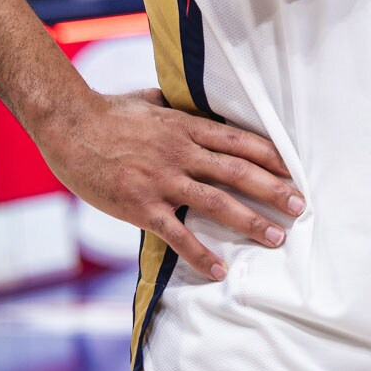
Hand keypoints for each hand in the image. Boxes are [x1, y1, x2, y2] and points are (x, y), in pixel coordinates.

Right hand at [41, 86, 304, 280]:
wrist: (70, 126)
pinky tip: (220, 270)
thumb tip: (181, 100)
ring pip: (218, 203)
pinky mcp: (142, 206)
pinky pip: (178, 234)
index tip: (293, 168)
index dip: (270, 155)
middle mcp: (182, 152)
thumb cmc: (107, 112)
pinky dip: (202, 254)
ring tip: (277, 237)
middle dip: (273, 189)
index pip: (239, 141)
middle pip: (239, 171)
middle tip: (300, 205)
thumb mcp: (149, 101)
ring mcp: (164, 180)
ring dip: (251, 221)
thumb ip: (171, 106)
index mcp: (186, 127)